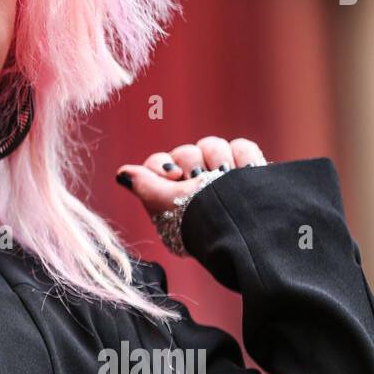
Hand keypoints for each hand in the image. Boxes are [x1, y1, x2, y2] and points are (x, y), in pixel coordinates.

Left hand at [115, 136, 267, 216]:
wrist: (243, 228)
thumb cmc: (197, 220)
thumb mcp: (163, 204)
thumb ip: (142, 185)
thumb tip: (122, 174)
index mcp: (174, 196)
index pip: (159, 163)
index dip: (162, 165)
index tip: (174, 176)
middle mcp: (197, 185)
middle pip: (186, 152)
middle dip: (191, 163)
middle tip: (200, 181)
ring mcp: (224, 176)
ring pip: (212, 145)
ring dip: (217, 158)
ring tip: (225, 177)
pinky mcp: (251, 171)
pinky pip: (242, 146)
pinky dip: (244, 157)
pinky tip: (245, 172)